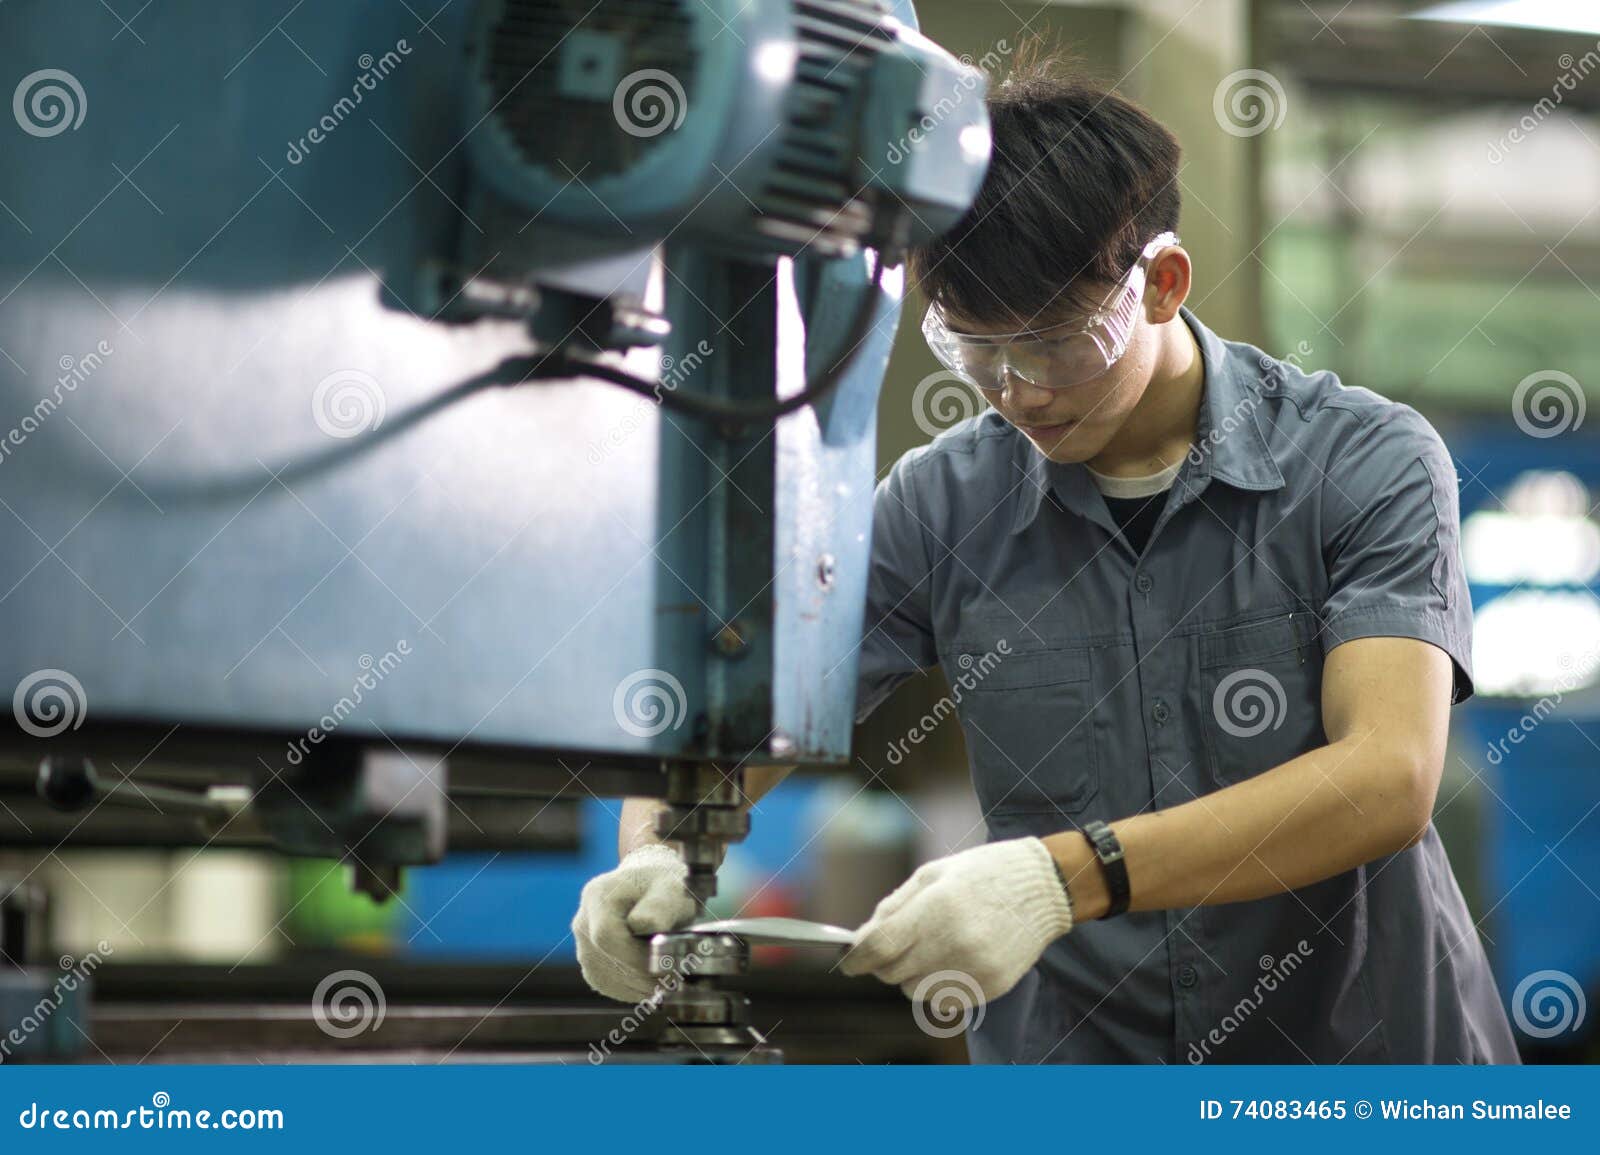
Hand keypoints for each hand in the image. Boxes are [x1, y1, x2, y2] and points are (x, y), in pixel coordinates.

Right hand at [572, 844, 696, 1002]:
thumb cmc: (664, 886)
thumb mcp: (670, 886)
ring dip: (644, 985)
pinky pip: (614, 988)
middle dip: (646, 974)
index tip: (669, 964)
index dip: (637, 956)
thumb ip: (659, 904)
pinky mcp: (593, 970)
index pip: (606, 935)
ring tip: (671, 974)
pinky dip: (638, 989)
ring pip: (610, 981)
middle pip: (609, 961)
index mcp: (597, 896)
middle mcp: (583, 923)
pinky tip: (657, 977)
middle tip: (678, 976)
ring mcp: (584, 948)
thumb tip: (643, 924)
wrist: (651, 889)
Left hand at [840, 836, 1073, 1003]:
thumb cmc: (983, 874)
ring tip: (931, 947)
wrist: (1044, 887)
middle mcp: (956, 942)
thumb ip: (893, 908)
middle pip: (892, 973)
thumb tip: (861, 940)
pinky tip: (953, 960)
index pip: (880, 948)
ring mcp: (975, 968)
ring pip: (915, 991)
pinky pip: (943, 1001)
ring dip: (911, 975)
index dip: (857, 958)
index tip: (849, 961)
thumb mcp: (933, 874)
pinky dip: (937, 986)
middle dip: (884, 962)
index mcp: (938, 907)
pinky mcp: (990, 987)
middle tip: (896, 944)